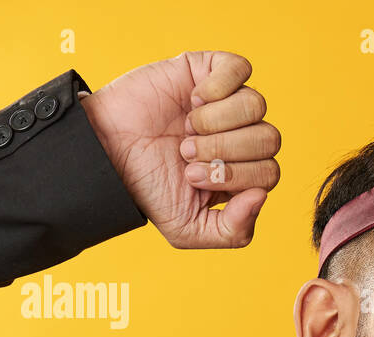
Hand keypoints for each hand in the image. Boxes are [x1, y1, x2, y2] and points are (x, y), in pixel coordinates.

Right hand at [79, 50, 280, 248]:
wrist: (104, 150)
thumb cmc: (145, 187)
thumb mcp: (188, 229)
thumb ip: (233, 231)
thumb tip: (261, 196)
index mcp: (243, 172)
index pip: (269, 172)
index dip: (235, 176)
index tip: (192, 176)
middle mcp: (242, 136)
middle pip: (270, 139)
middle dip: (225, 151)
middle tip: (186, 153)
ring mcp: (228, 102)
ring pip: (257, 105)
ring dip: (217, 123)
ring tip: (186, 130)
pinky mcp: (210, 70)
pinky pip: (241, 68)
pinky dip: (218, 87)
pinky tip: (192, 100)